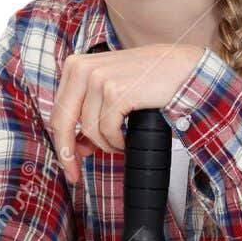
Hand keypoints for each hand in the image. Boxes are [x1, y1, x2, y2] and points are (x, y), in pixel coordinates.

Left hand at [51, 43, 203, 184]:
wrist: (184, 71)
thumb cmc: (153, 79)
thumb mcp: (113, 93)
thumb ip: (91, 114)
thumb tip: (77, 146)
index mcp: (76, 65)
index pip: (57, 111)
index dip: (61, 142)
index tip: (68, 163)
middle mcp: (83, 68)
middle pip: (63, 122)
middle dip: (68, 154)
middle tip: (74, 174)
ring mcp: (99, 78)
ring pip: (89, 130)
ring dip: (106, 144)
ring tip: (122, 141)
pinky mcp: (116, 90)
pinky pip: (107, 130)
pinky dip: (118, 141)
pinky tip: (127, 138)